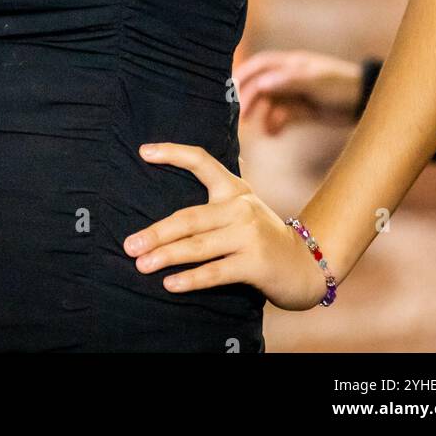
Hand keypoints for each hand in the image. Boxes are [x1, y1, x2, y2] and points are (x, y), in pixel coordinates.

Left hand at [123, 142, 329, 310]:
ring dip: (166, 256)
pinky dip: (190, 279)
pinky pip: (215, 271)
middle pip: (189, 218)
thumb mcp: (243, 209)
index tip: (143, 152)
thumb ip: (215, 202)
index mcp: (235, 189)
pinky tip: (170, 283)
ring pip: (197, 246)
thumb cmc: (263, 237)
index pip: (201, 161)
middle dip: (156, 232)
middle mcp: (240, 207)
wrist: (305, 264)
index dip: (172, 153)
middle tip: (129, 244)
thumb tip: (174, 203)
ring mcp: (248, 235)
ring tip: (141, 264)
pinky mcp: (254, 263)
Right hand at [233, 49, 363, 134]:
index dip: (244, 74)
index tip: (231, 90)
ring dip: (262, 115)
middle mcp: (290, 78)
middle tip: (240, 117)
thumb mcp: (317, 81)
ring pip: (271, 103)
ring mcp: (296, 94)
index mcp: (291, 65)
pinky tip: (274, 134)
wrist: (366, 102)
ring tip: (258, 129)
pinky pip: (283, 116)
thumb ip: (290, 81)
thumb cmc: (342, 85)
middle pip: (262, 85)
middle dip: (250, 100)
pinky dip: (276, 124)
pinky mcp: (303, 111)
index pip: (261, 65)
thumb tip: (262, 83)